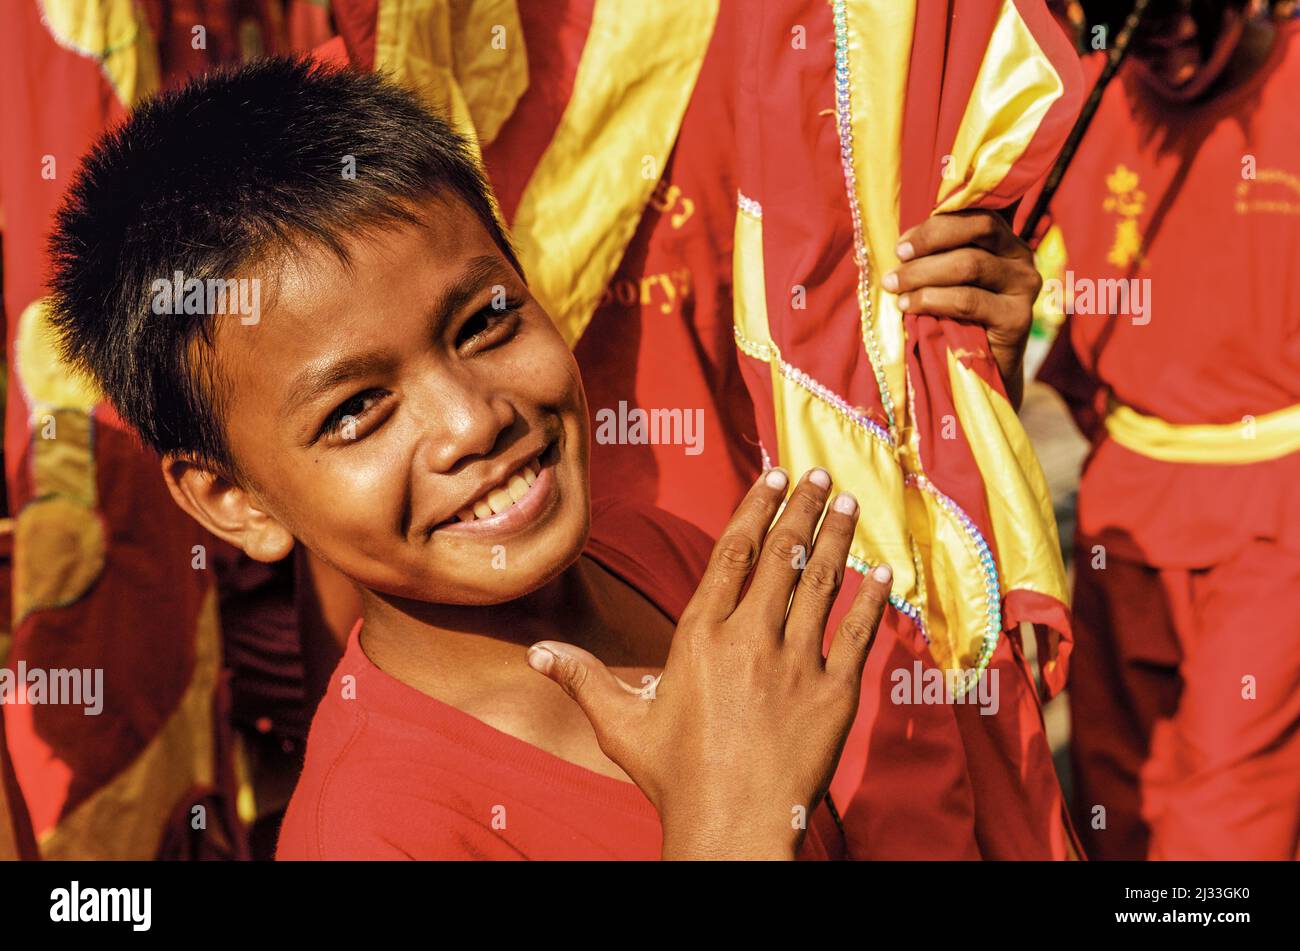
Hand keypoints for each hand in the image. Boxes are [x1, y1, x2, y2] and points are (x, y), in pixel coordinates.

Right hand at [526, 468, 891, 859]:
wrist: (733, 830)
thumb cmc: (675, 778)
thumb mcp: (622, 724)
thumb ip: (584, 679)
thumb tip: (536, 653)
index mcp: (701, 637)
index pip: (733, 553)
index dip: (756, 509)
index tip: (773, 477)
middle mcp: (751, 639)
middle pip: (782, 555)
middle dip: (804, 508)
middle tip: (820, 475)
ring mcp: (797, 665)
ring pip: (822, 584)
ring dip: (838, 538)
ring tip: (850, 503)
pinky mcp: (834, 695)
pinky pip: (858, 635)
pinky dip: (873, 600)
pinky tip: (884, 573)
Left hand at [883, 209, 1039, 408]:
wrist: (982, 375)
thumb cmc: (955, 321)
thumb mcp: (947, 283)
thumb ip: (937, 257)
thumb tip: (898, 244)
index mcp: (1005, 241)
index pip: (975, 215)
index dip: (935, 225)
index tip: (900, 245)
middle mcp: (1021, 257)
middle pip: (977, 230)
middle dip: (928, 243)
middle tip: (895, 263)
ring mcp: (1024, 287)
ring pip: (970, 264)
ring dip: (923, 274)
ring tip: (895, 288)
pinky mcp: (1019, 318)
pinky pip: (969, 300)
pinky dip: (933, 300)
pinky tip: (909, 307)